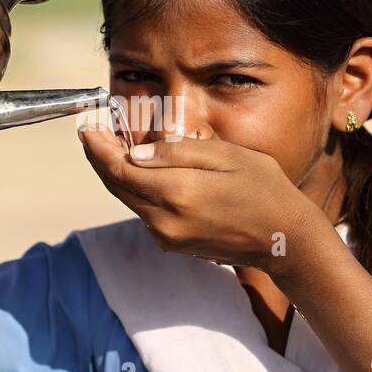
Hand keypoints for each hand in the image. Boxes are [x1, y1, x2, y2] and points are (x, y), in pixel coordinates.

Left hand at [77, 125, 317, 274]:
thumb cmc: (264, 189)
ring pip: (129, 199)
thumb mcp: (226, 156)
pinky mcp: (173, 244)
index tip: (87, 127)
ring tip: (111, 145)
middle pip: (117, 186)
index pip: (120, 169)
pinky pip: (145, 212)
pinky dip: (136, 189)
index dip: (98, 148)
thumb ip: (178, 153)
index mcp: (178, 193)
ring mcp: (167, 236)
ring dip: (117, 173)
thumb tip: (136, 153)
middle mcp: (165, 220)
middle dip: (101, 158)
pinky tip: (139, 171)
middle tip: (93, 132)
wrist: (285, 239)